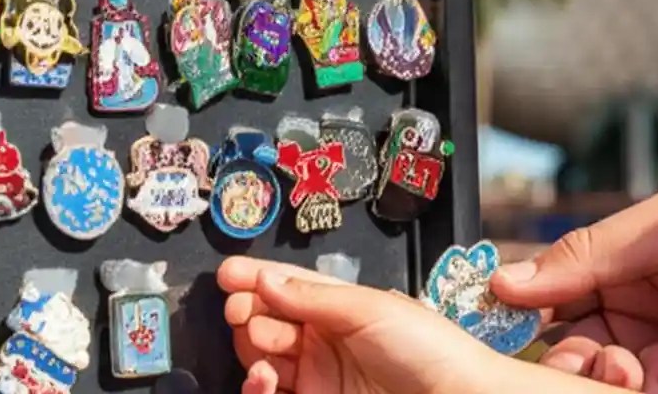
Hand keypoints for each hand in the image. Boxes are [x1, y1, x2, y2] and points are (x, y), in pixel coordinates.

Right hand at [219, 256, 506, 393]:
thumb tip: (267, 278)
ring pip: (265, 359)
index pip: (290, 286)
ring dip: (252, 350)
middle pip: (269, 321)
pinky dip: (258, 387)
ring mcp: (320, 376)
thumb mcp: (370, 309)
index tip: (228, 275)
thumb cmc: (430, 348)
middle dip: (250, 312)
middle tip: (242, 310)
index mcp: (342, 306)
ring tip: (261, 346)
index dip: (258, 278)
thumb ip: (314, 297)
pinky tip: (262, 379)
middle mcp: (327, 339)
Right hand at [493, 160, 657, 393]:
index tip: (491, 320)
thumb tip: (505, 281)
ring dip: (608, 385)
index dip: (520, 312)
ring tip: (633, 367)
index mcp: (629, 270)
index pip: (554, 300)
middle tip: (587, 354)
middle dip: (566, 363)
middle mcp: (651, 322)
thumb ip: (589, 258)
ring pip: (614, 393)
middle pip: (574, 358)